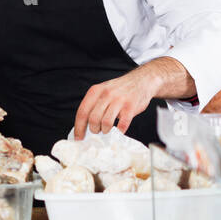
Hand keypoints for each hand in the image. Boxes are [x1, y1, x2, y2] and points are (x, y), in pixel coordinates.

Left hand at [73, 58, 194, 137]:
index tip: (78, 138)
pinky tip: (119, 130)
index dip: (79, 128)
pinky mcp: (130, 107)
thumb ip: (94, 104)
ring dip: (105, 130)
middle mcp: (106, 94)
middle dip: (94, 130)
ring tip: (107, 129)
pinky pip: (122, 124)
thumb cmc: (121, 90)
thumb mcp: (103, 91)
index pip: (82, 112)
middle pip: (93, 119)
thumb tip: (83, 125)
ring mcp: (119, 100)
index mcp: (96, 91)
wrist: (142, 80)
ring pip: (105, 123)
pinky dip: (119, 131)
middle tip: (97, 131)